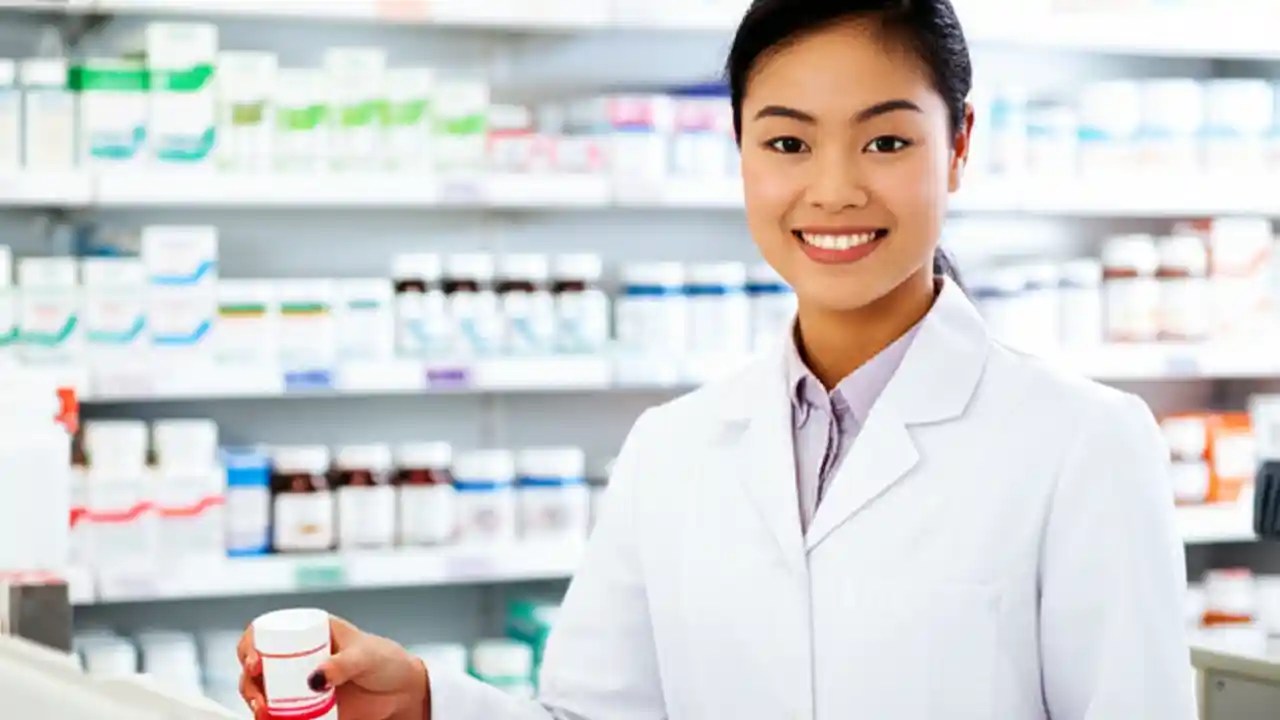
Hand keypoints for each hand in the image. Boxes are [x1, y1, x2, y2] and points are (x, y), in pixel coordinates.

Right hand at [237, 613, 429, 719]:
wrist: (402, 693)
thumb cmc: (386, 662)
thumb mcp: (365, 657)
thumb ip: (342, 664)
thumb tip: (313, 679)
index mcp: (308, 631)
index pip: (265, 631)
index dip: (250, 645)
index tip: (254, 663)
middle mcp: (296, 656)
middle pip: (255, 666)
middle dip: (249, 683)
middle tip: (260, 700)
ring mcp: (297, 682)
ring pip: (262, 692)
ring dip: (255, 704)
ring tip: (266, 715)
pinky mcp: (303, 707)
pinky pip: (278, 714)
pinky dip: (271, 719)